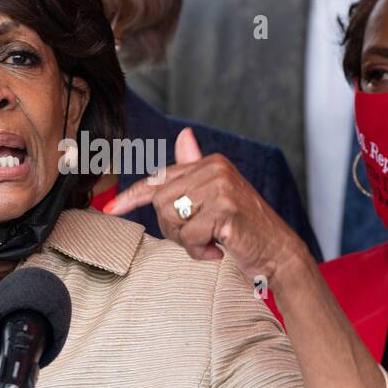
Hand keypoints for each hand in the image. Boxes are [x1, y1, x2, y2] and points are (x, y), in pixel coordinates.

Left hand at [104, 128, 310, 287]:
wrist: (278, 252)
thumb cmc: (244, 229)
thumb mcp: (217, 197)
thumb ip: (196, 171)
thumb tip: (184, 135)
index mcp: (210, 163)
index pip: (159, 179)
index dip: (131, 197)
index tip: (110, 210)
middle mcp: (214, 169)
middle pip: (160, 202)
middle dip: (172, 229)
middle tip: (198, 238)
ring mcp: (220, 187)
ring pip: (171, 219)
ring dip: (186, 242)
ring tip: (210, 243)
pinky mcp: (225, 209)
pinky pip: (189, 236)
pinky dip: (199, 251)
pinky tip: (219, 250)